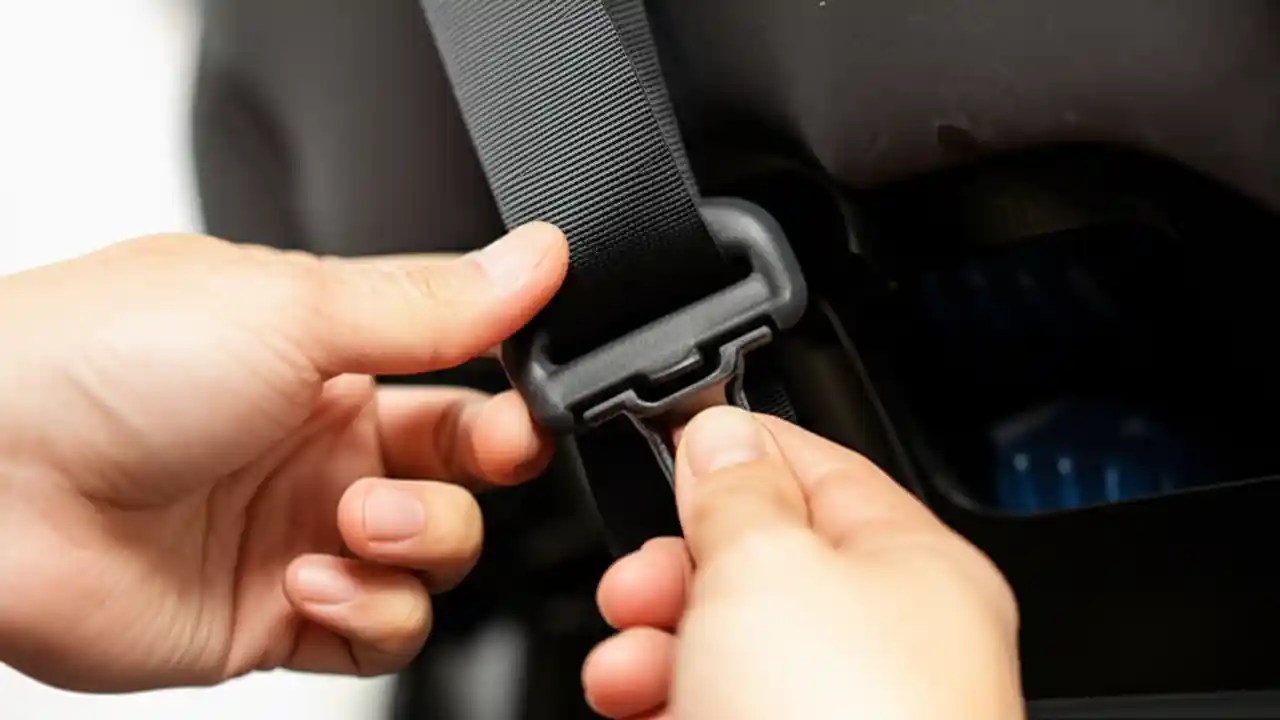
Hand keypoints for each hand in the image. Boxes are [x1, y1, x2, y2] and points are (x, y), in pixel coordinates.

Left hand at [0, 225, 567, 690]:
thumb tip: (536, 259)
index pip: (462, 370)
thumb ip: (434, 304)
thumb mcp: (296, 309)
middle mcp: (320, 441)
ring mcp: (299, 530)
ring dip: (420, 540)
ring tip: (351, 522)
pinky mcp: (275, 616)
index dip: (511, 386)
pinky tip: (311, 577)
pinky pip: (382, 629)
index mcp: (329, 351)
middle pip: (464, 465)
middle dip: (491, 462)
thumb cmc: (102, 362)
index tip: (536, 390)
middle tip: (490, 451)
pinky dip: (371, 610)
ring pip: (436, 553)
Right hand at [584, 407, 1023, 718]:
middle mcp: (883, 644)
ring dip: (655, 639)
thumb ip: (736, 489)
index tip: (665, 440)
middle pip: (760, 564)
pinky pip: (714, 708)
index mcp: (911, 568)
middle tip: (638, 579)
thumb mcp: (770, 566)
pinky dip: (662, 699)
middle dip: (678, 564)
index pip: (817, 468)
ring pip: (725, 644)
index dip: (734, 447)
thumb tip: (719, 432)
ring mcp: (836, 714)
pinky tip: (634, 705)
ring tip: (627, 660)